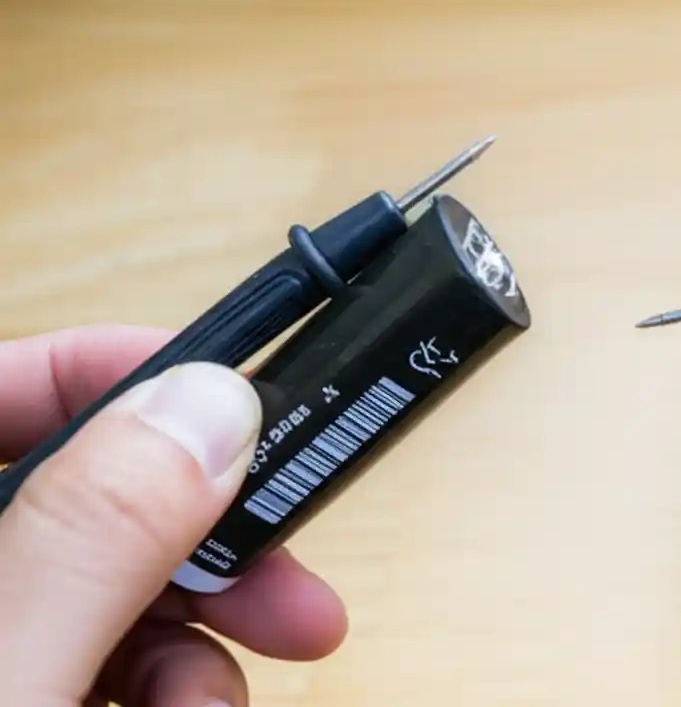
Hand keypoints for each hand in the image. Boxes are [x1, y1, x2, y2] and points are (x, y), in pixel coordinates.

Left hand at [0, 325, 347, 705]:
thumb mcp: (16, 682)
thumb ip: (97, 535)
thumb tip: (211, 403)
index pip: (6, 388)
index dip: (120, 371)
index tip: (241, 403)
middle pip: (91, 493)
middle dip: (203, 531)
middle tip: (287, 576)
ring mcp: (4, 639)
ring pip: (119, 583)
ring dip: (200, 628)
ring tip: (216, 701)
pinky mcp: (34, 692)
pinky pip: (115, 658)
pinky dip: (172, 685)